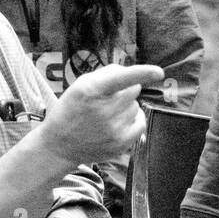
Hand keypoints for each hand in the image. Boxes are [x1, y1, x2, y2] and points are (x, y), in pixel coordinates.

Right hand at [38, 63, 162, 166]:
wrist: (59, 145)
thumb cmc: (72, 109)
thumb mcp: (81, 85)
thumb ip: (107, 73)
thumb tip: (131, 72)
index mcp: (91, 90)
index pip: (122, 78)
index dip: (142, 73)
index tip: (159, 73)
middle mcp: (103, 110)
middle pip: (134, 90)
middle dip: (125, 91)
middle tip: (107, 100)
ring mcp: (113, 129)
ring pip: (136, 106)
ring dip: (126, 107)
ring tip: (106, 115)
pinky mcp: (120, 143)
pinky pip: (141, 123)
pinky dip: (133, 120)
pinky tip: (117, 123)